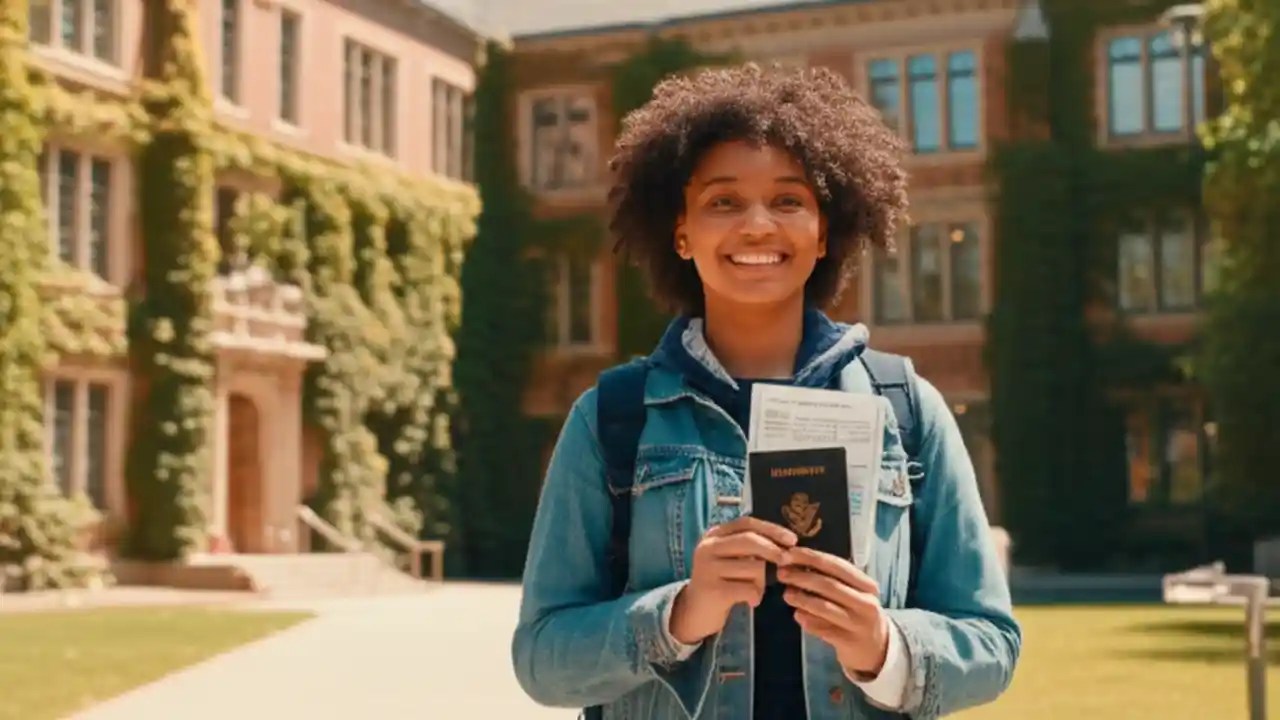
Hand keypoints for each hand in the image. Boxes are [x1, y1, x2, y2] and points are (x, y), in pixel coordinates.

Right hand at [669, 517, 797, 643]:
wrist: (694, 611)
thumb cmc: (720, 582)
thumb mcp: (729, 558)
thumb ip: (749, 547)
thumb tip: (786, 543)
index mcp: (713, 535)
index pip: (746, 524)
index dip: (771, 529)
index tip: (792, 539)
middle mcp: (707, 547)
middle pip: (749, 540)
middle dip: (773, 550)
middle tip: (787, 560)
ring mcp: (708, 568)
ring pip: (753, 567)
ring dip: (762, 582)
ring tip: (755, 591)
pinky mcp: (713, 590)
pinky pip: (749, 588)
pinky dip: (756, 596)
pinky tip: (751, 601)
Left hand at [777, 548, 889, 677]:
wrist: (876, 648)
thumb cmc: (857, 612)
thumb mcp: (852, 593)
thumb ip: (829, 579)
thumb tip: (795, 563)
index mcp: (866, 585)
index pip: (836, 565)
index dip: (810, 557)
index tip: (788, 554)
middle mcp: (866, 603)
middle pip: (829, 585)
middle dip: (802, 577)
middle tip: (782, 573)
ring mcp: (859, 624)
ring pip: (825, 607)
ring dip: (802, 599)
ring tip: (786, 594)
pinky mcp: (849, 642)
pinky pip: (823, 629)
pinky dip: (808, 620)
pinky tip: (797, 615)